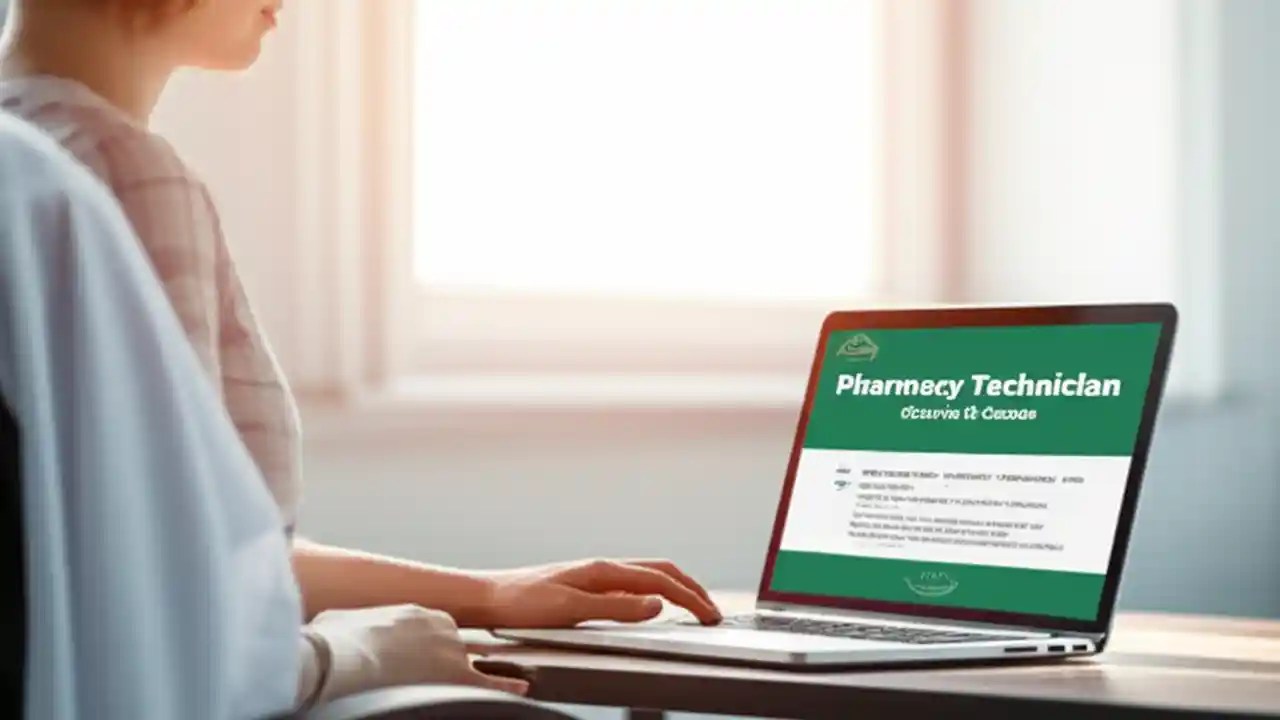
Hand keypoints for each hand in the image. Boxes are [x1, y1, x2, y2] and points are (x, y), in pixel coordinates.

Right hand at [308, 604, 528, 703]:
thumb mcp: (339, 622)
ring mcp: (453, 652)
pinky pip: (493, 683)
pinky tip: (522, 689)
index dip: (421, 650)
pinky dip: (508, 686)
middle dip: (436, 665)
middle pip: (448, 650)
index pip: (430, 633)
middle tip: (414, 681)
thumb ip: (350, 626)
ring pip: (465, 666)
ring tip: (453, 691)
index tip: (409, 661)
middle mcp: (441, 628)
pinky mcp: (460, 678)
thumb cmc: (335, 642)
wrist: (344, 659)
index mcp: (415, 613)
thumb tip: (337, 631)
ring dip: (459, 679)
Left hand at [482, 558, 721, 627]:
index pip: (661, 580)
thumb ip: (616, 607)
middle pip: (661, 571)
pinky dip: (656, 592)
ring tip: (693, 605)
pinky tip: (654, 605)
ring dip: (676, 588)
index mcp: (604, 570)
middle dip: (691, 588)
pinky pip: (633, 584)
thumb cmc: (521, 603)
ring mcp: (596, 575)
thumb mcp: (571, 608)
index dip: (690, 598)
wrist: (488, 597)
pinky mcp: (587, 586)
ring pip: (648, 575)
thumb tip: (657, 605)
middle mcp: (603, 568)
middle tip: (712, 612)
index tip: (710, 616)